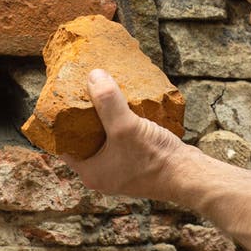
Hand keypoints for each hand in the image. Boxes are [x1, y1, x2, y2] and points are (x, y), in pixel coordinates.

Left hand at [61, 68, 183, 197]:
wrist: (188, 175)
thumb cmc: (154, 158)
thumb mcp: (125, 126)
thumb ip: (107, 102)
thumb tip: (93, 76)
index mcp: (91, 172)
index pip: (65, 144)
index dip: (63, 123)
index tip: (65, 100)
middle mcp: (103, 174)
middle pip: (85, 140)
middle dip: (86, 118)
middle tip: (86, 93)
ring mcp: (121, 170)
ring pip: (105, 140)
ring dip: (106, 120)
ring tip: (106, 96)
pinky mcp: (137, 164)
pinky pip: (121, 141)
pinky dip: (122, 126)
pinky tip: (127, 108)